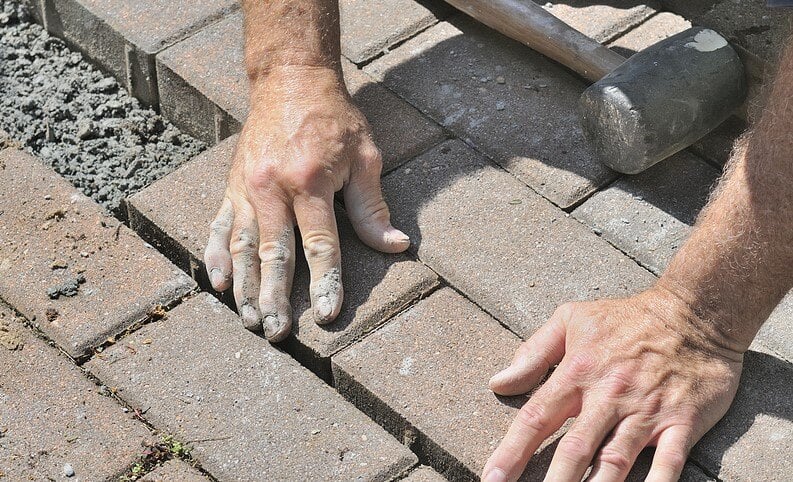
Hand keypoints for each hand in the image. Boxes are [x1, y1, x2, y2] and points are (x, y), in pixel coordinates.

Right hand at [204, 66, 409, 340]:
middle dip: (275, 297)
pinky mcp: (232, 186)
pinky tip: (219, 284)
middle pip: (274, 254)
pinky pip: (220, 227)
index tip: (326, 314)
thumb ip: (373, 206)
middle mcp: (272, 188)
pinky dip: (217, 257)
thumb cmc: (334, 119)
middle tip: (278, 333)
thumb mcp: (365, 155)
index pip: (320, 244)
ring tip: (250, 321)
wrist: (289, 79)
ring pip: (243, 247)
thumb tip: (395, 246)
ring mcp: (247, 188)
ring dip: (245, 288)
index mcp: (311, 181)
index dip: (325, 281)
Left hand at [482, 288, 743, 481]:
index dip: (511, 452)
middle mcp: (608, 396)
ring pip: (615, 461)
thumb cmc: (626, 318)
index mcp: (577, 372)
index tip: (491, 479)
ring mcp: (646, 411)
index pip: (536, 418)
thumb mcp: (571, 319)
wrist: (695, 312)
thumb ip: (533, 353)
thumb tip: (498, 383)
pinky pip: (669, 463)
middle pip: (573, 449)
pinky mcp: (682, 422)